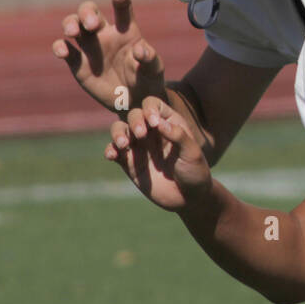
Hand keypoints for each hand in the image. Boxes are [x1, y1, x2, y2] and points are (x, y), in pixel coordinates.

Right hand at [52, 0, 166, 114]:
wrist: (135, 102)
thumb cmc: (147, 79)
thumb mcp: (154, 70)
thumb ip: (149, 58)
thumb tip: (140, 50)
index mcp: (126, 30)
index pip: (122, 10)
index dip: (120, 0)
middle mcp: (105, 34)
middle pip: (89, 11)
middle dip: (87, 12)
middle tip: (91, 25)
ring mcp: (90, 47)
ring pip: (73, 25)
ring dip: (70, 24)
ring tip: (72, 32)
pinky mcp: (78, 63)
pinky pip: (65, 50)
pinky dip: (60, 47)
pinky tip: (63, 51)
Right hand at [105, 96, 212, 210]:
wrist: (188, 198)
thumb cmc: (195, 172)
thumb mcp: (192, 153)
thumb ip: (177, 136)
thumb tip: (159, 122)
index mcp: (168, 122)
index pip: (153, 105)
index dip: (150, 109)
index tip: (154, 123)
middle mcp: (151, 131)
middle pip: (134, 115)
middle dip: (135, 121)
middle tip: (140, 134)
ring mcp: (139, 146)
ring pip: (120, 130)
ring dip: (118, 133)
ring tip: (123, 145)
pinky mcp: (129, 162)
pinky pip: (114, 151)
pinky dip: (110, 150)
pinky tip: (112, 155)